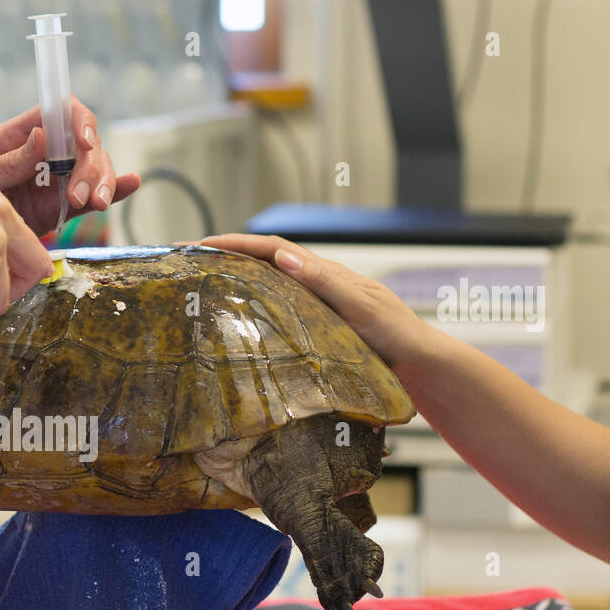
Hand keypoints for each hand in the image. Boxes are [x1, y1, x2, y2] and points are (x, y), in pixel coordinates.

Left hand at [0, 98, 140, 235]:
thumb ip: (7, 161)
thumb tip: (41, 136)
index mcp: (22, 135)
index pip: (62, 111)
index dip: (79, 120)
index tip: (82, 142)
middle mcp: (47, 152)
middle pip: (85, 143)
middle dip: (90, 165)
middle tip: (78, 195)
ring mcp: (59, 178)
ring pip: (95, 169)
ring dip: (101, 183)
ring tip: (92, 204)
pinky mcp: (65, 205)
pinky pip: (93, 195)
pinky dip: (116, 190)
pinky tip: (133, 184)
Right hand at [196, 234, 435, 372]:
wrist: (421, 366)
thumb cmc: (397, 335)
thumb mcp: (361, 305)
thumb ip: (325, 282)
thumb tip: (282, 257)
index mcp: (325, 275)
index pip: (271, 249)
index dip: (235, 243)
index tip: (201, 244)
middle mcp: (317, 287)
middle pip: (263, 263)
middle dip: (226, 258)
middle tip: (189, 263)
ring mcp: (316, 309)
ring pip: (267, 288)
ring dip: (235, 282)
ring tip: (200, 289)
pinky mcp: (317, 331)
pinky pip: (276, 314)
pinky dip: (251, 310)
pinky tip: (236, 326)